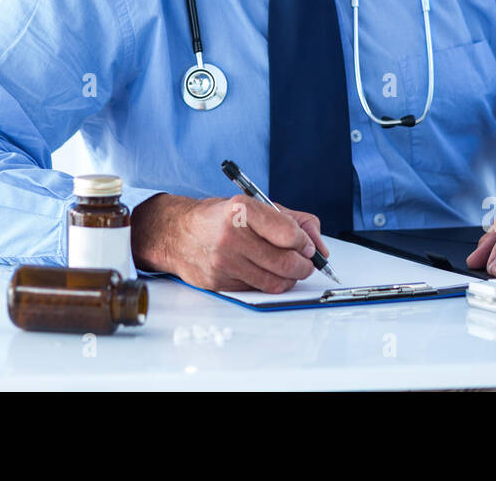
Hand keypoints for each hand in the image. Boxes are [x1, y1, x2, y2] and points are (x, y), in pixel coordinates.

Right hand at [131, 192, 329, 292]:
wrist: (177, 233)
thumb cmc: (220, 218)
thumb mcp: (256, 205)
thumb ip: (292, 220)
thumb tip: (318, 247)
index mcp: (241, 209)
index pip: (287, 232)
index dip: (304, 242)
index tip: (307, 245)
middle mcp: (230, 235)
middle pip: (285, 262)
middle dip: (304, 266)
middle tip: (307, 263)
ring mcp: (223, 261)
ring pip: (274, 282)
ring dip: (290, 278)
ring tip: (290, 270)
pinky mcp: (218, 282)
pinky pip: (256, 289)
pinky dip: (268, 284)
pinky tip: (265, 272)